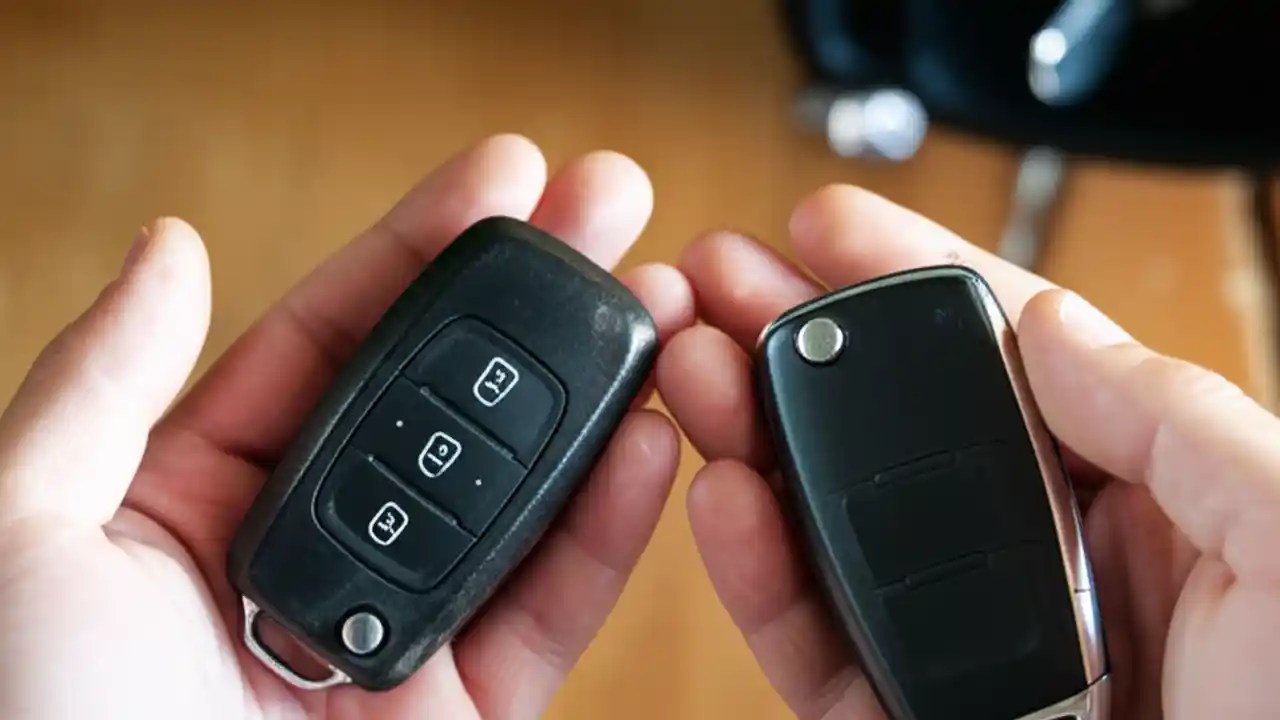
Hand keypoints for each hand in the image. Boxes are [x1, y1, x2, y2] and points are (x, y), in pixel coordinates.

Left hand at [0, 135, 693, 718]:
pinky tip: (646, 441)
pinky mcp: (461, 714)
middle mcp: (308, 554)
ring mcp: (392, 633)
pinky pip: (548, 611)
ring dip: (589, 396)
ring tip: (653, 306)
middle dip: (531, 299)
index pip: (330, 341)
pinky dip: (606, 528)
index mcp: (195, 500)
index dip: (420, 247)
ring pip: (512, 494)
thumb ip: (102, 388)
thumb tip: (175, 246)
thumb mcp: (28, 537)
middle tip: (608, 212)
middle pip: (444, 400)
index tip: (504, 177)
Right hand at [657, 185, 1279, 718]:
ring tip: (693, 364)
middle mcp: (1049, 571)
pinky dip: (758, 575)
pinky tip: (723, 496)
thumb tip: (1049, 327)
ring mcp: (973, 652)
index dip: (910, 282)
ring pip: (837, 530)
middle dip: (801, 344)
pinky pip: (817, 650)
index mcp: (1153, 507)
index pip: (1008, 363)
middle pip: (894, 433)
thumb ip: (1173, 419)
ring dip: (756, 439)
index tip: (827, 227)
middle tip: (720, 281)